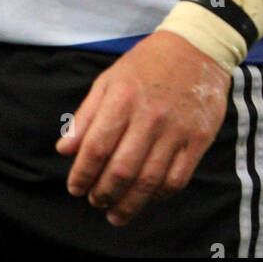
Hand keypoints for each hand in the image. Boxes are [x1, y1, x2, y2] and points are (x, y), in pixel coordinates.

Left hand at [55, 31, 229, 226]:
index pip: (96, 147)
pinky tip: (147, 198)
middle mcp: (149, 116)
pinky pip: (177, 179)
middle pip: (122, 170)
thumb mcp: (110, 79)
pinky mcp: (198, 140)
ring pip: (149, 181)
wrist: (196, 48)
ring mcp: (176, 130)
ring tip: (116, 213)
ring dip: (129, 204)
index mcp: (122, 98)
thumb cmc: (146, 64)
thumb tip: (64, 150)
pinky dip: (159, 196)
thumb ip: (86, 116)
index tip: (75, 188)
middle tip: (95, 201)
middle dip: (103, 193)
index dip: (82, 174)